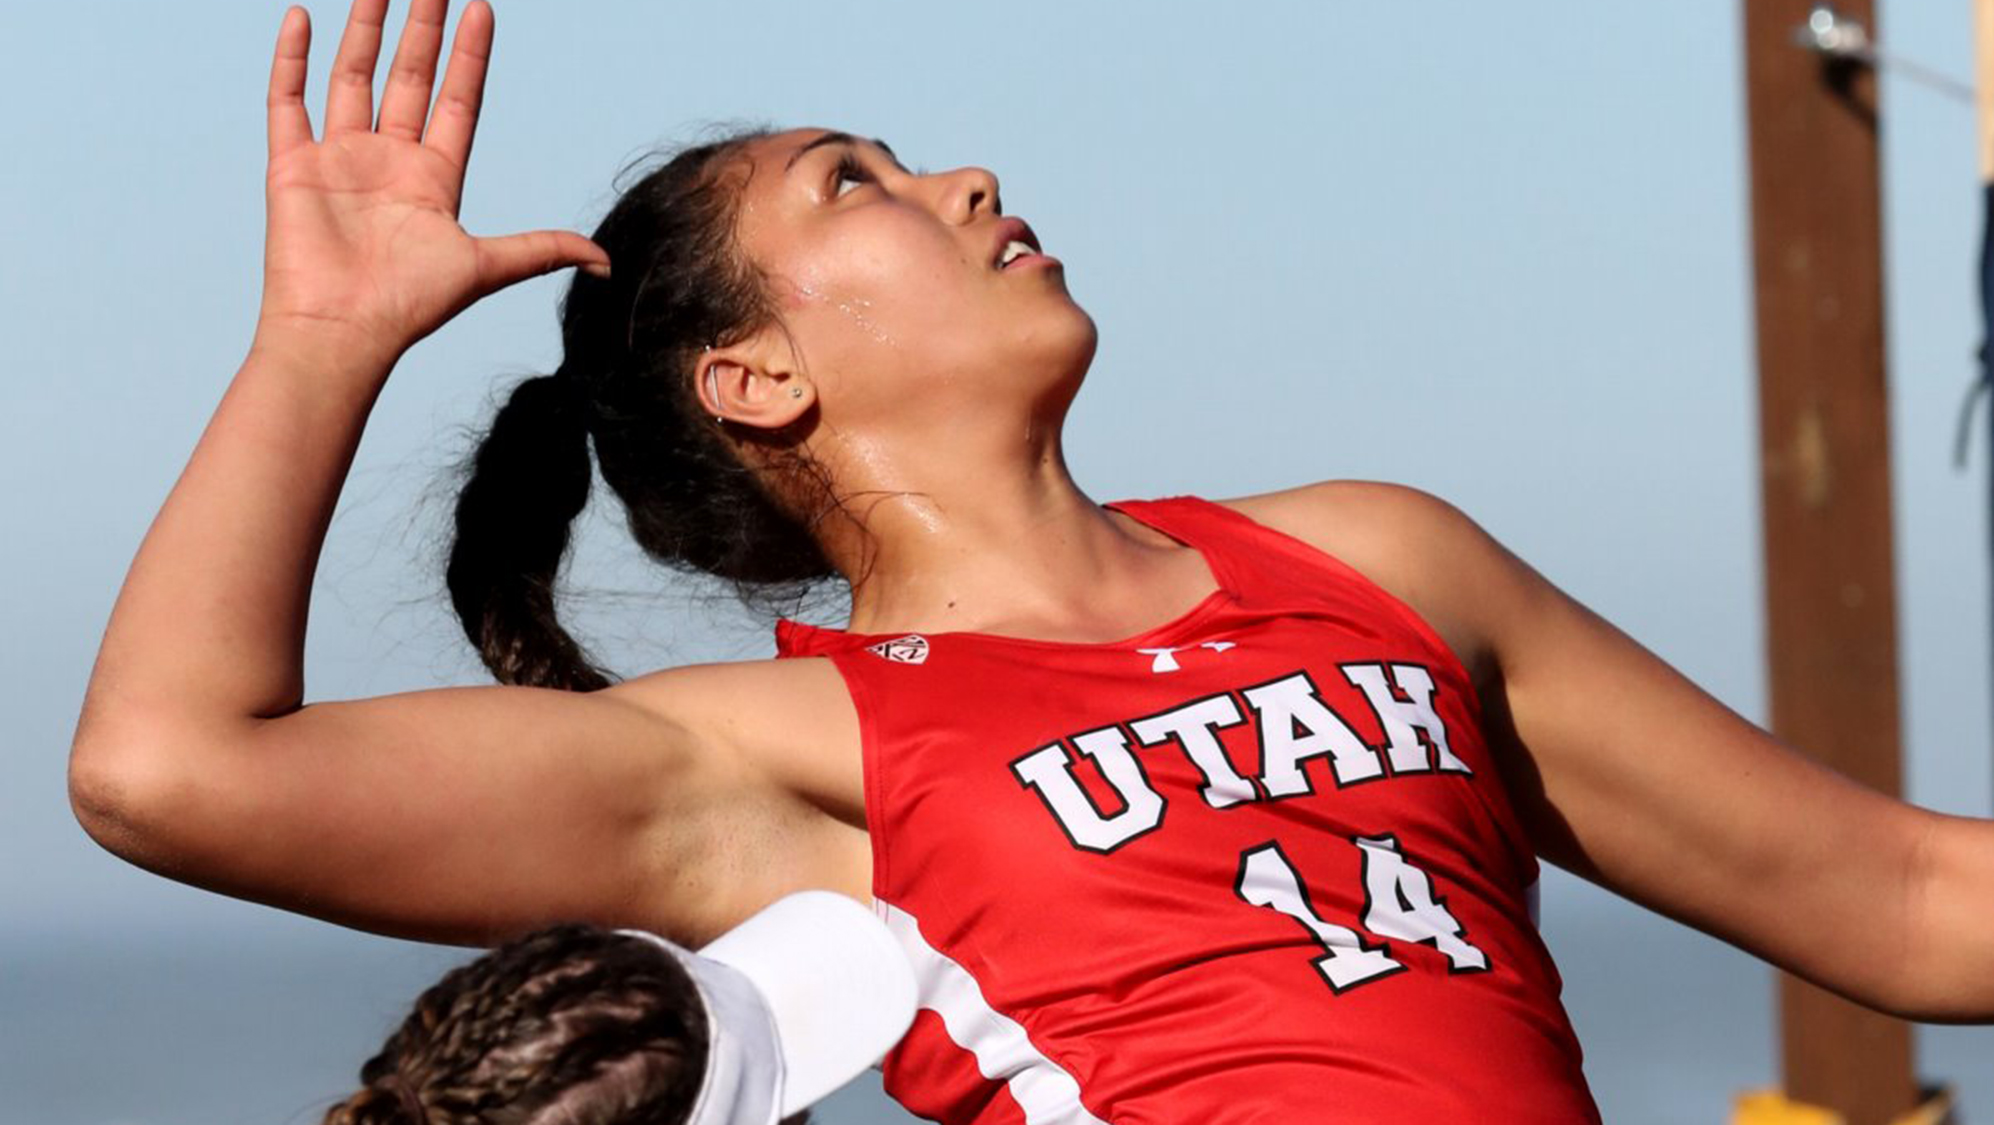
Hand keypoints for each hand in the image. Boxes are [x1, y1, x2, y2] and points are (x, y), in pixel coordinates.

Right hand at [258, 0, 607, 360]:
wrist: (343, 332)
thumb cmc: (411, 306)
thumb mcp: (488, 267)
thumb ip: (543, 250)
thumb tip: (606, 263)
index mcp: (433, 179)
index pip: (457, 100)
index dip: (470, 56)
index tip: (481, 7)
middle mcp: (388, 162)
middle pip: (408, 79)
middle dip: (421, 29)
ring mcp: (339, 160)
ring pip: (352, 77)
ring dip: (363, 30)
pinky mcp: (292, 165)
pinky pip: (288, 101)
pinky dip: (291, 60)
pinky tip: (300, 16)